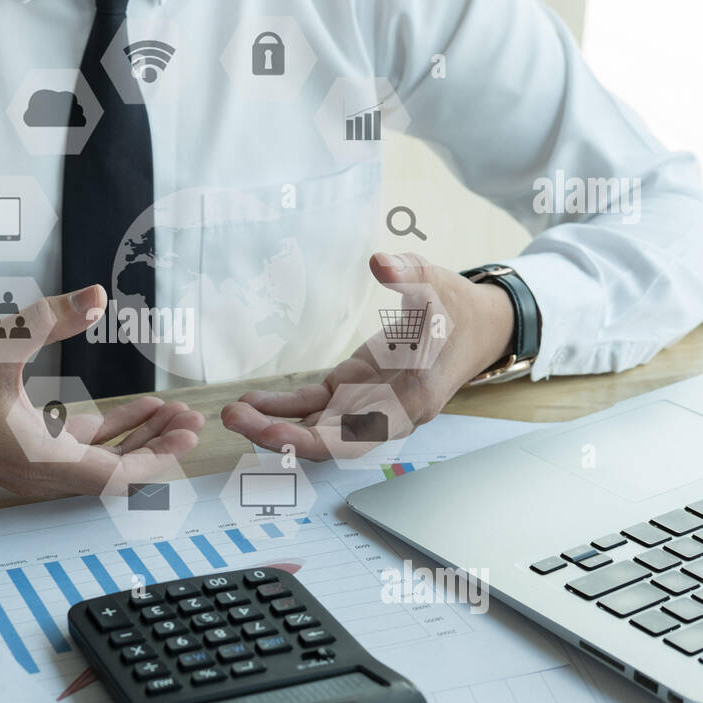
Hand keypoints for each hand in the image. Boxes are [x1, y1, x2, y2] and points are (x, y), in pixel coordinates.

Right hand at [0, 284, 204, 494]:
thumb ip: (48, 319)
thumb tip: (96, 296)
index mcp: (37, 459)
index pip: (113, 477)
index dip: (155, 457)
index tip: (185, 435)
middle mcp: (36, 474)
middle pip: (112, 475)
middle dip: (155, 447)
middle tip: (191, 421)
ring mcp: (28, 467)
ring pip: (96, 465)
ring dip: (134, 441)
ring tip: (171, 414)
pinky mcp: (20, 453)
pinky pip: (74, 453)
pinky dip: (106, 436)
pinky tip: (130, 412)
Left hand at [220, 252, 514, 459]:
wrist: (471, 326)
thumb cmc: (456, 310)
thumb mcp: (439, 286)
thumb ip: (410, 274)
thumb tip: (380, 261)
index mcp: (411, 402)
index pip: (361, 434)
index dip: (320, 440)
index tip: (281, 435)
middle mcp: (384, 414)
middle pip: (329, 441)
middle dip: (282, 437)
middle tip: (238, 420)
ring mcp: (363, 405)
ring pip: (313, 428)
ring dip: (272, 426)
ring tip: (231, 413)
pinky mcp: (348, 390)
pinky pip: (310, 406)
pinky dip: (280, 407)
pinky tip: (249, 400)